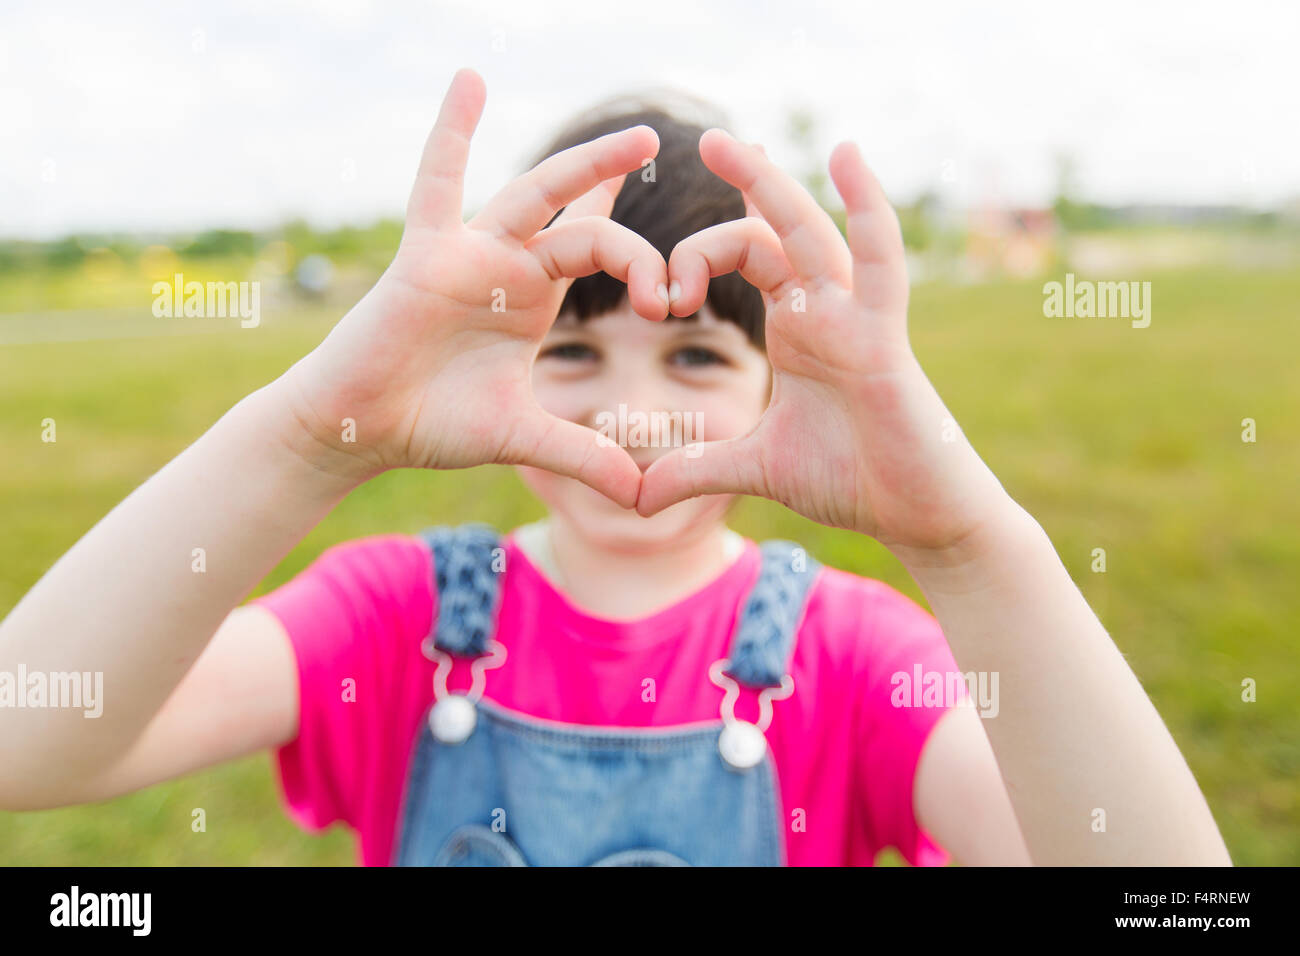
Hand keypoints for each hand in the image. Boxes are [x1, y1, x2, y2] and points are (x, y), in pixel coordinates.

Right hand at [276, 68, 667, 507]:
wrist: (363, 428)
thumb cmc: (433, 423)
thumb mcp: (524, 437)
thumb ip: (582, 455)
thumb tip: (642, 496)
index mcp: (536, 296)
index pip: (602, 251)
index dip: (644, 255)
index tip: (676, 292)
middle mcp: (510, 265)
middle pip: (584, 222)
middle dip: (626, 195)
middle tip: (669, 155)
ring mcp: (471, 254)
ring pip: (535, 195)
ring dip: (585, 164)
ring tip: (638, 135)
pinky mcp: (427, 255)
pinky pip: (437, 184)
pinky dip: (450, 134)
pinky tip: (469, 81)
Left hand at [636, 129, 1011, 553]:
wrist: (913, 513)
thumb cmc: (852, 479)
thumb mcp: (755, 468)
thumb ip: (696, 470)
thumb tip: (636, 497)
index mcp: (795, 329)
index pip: (746, 258)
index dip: (699, 255)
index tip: (660, 297)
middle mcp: (822, 310)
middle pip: (772, 232)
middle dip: (743, 182)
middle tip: (704, 137)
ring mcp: (854, 316)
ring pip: (810, 234)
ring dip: (772, 186)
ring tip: (735, 141)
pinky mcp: (882, 335)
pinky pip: (880, 260)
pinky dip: (868, 206)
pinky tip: (847, 156)